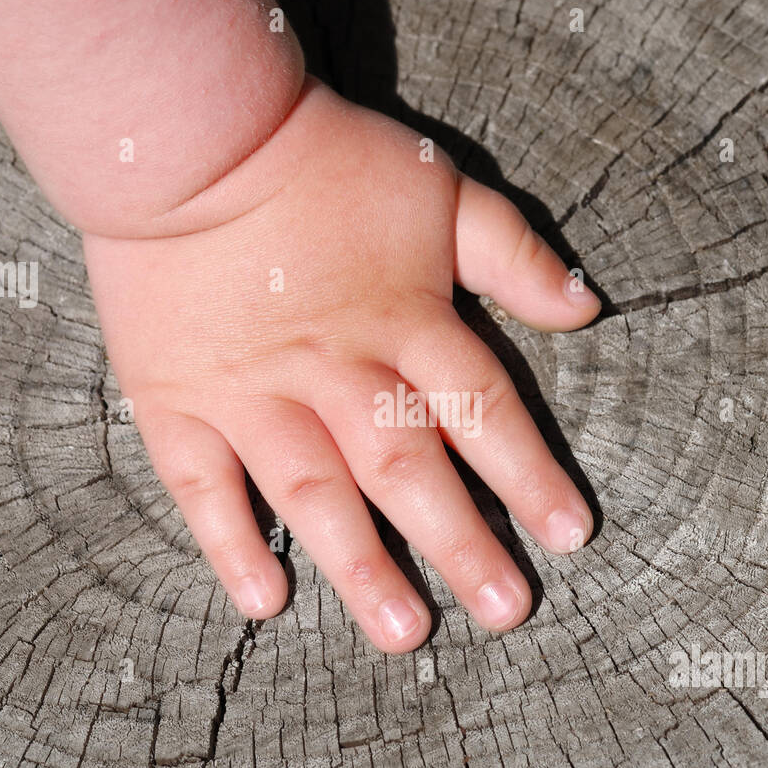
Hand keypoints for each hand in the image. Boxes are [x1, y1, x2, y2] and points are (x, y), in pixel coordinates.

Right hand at [84, 77, 598, 651]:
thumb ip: (513, 253)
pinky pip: (203, 485)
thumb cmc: (322, 160)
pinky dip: (230, 543)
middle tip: (507, 611)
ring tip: (406, 632)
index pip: (483, 412)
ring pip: (316, 493)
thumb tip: (587, 308)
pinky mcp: (179, 401)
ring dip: (362, 566)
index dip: (530, 475)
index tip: (571, 536)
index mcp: (404, 322)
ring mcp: (253, 393)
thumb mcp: (440, 188)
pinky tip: (266, 601)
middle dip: (463, 544)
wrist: (189, 136)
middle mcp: (335, 370)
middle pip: (410, 469)